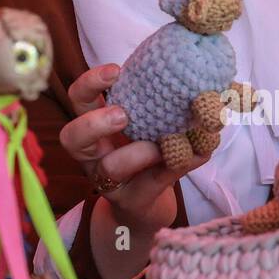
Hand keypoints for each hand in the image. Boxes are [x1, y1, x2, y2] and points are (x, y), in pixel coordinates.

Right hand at [60, 63, 208, 231]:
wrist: (148, 208)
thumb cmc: (146, 157)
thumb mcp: (150, 125)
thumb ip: (166, 105)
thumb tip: (207, 84)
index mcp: (95, 126)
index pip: (79, 99)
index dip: (90, 83)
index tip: (116, 70)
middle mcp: (94, 155)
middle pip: (72, 137)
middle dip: (95, 123)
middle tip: (123, 115)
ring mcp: (109, 182)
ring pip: (110, 167)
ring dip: (140, 152)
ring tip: (162, 145)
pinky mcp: (132, 201)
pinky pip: (150, 183)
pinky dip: (176, 164)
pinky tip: (197, 152)